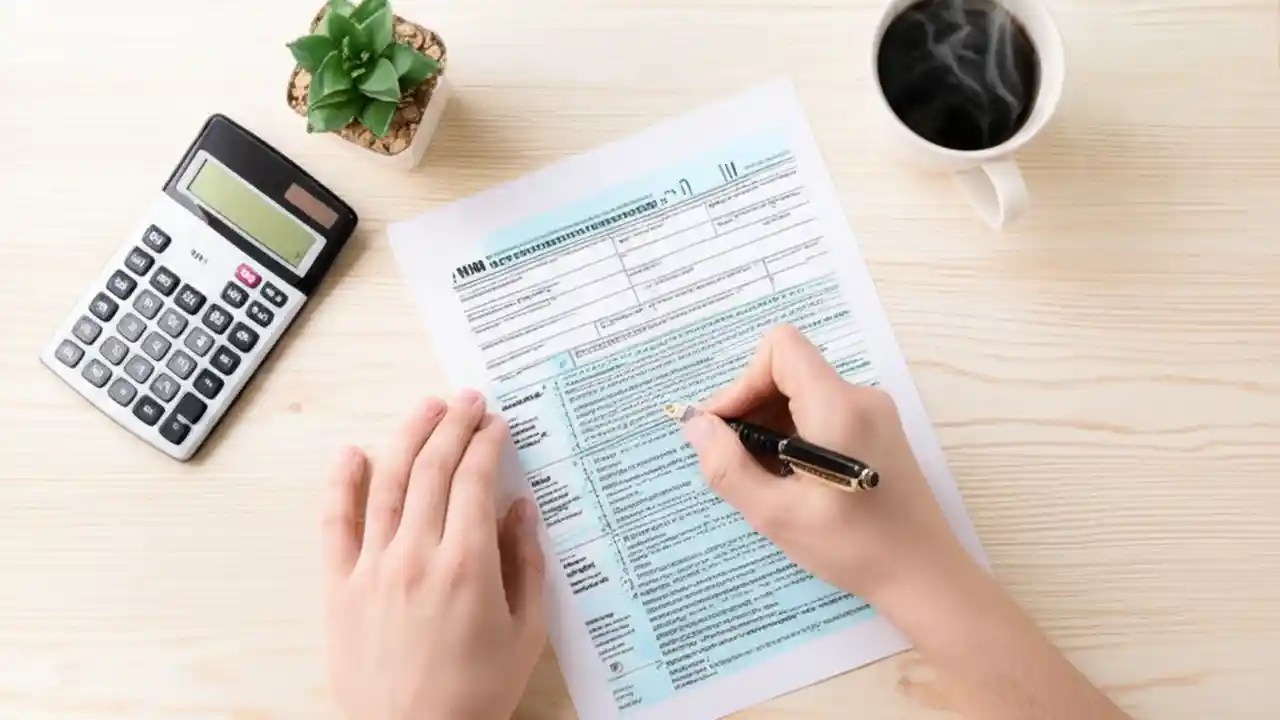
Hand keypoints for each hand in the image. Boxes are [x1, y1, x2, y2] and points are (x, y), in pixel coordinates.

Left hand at [322, 392, 545, 719]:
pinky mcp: (339, 587)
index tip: (498, 424)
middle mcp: (417, 555)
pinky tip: (352, 453)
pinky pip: (335, 523)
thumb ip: (526, 564)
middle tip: (469, 400)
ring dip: (408, 436)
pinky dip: (341, 483)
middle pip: (433, 468)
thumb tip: (521, 508)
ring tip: (427, 408)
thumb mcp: (525, 632)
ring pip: (387, 481)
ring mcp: (373, 567)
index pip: (476, 479)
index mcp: (469, 565)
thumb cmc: (476, 694)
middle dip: (455, 425)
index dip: (488, 443)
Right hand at [683, 325, 969, 601]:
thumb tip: (695, 425)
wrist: (926, 576)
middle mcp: (860, 397)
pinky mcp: (879, 432)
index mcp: (838, 406)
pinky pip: (822, 413)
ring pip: (803, 393)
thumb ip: (728, 466)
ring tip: (763, 479)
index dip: (742, 381)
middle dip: (751, 408)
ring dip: (771, 426)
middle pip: (788, 371)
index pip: (780, 348)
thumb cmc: (854, 548)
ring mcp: (874, 413)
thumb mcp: (777, 515)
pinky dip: (795, 436)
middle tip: (734, 461)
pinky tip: (791, 482)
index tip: (725, 428)